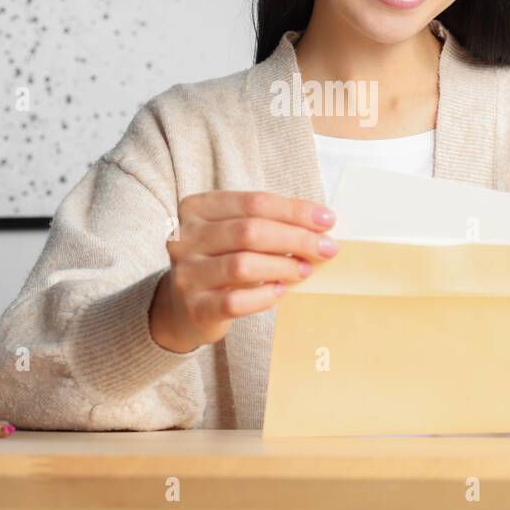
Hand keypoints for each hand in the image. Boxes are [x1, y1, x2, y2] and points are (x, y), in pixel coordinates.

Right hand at [149, 190, 337, 353]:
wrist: (183, 306)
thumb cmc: (221, 260)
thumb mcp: (235, 233)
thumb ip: (269, 223)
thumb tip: (320, 223)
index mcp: (197, 208)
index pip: (253, 202)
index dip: (294, 210)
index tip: (327, 220)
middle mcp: (185, 238)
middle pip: (249, 231)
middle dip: (296, 238)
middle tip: (326, 248)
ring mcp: (187, 273)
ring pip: (242, 265)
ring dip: (282, 266)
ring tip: (305, 270)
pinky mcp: (195, 307)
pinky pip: (235, 301)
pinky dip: (264, 296)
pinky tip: (280, 291)